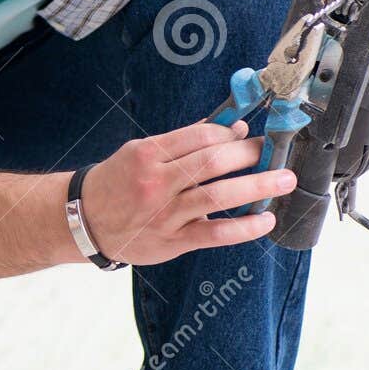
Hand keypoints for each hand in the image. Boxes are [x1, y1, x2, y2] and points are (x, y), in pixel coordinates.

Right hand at [77, 118, 296, 265]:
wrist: (84, 221)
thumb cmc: (117, 183)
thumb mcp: (139, 152)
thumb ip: (181, 141)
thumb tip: (229, 128)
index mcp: (148, 154)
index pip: (200, 136)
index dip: (231, 133)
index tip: (250, 134)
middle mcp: (157, 182)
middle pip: (213, 162)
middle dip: (251, 154)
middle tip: (275, 151)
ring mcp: (165, 213)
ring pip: (218, 195)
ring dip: (257, 186)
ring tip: (284, 180)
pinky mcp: (173, 241)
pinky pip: (215, 233)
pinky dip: (243, 228)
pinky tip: (265, 220)